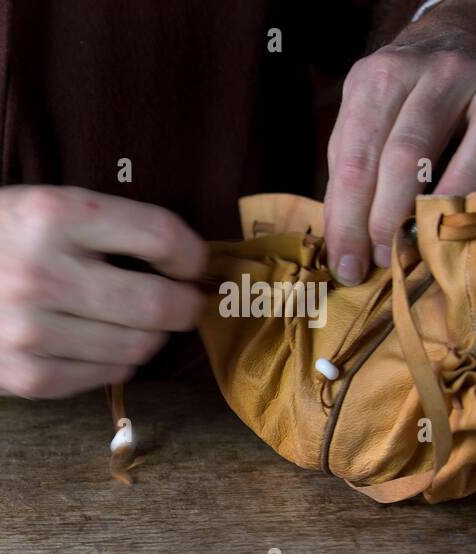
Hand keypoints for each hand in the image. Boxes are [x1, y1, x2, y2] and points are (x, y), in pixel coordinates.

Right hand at [0, 184, 206, 398]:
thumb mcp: (27, 201)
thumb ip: (94, 224)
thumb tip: (171, 257)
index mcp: (52, 215)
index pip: (160, 238)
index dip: (192, 254)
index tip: (193, 262)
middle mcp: (45, 274)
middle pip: (156, 303)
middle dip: (184, 304)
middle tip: (184, 302)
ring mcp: (33, 333)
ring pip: (135, 347)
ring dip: (153, 338)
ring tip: (146, 327)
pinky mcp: (24, 377)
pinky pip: (100, 376)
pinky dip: (117, 362)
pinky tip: (108, 347)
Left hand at [324, 0, 475, 283]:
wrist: (461, 35)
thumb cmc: (404, 93)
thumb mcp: (368, 114)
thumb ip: (352, 168)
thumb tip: (342, 238)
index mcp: (371, 83)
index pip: (350, 165)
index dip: (345, 223)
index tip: (345, 267)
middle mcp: (413, 74)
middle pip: (388, 162)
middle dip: (378, 223)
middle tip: (378, 260)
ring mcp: (459, 80)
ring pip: (427, 158)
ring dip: (414, 214)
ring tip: (406, 247)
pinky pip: (475, 154)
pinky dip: (456, 192)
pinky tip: (443, 218)